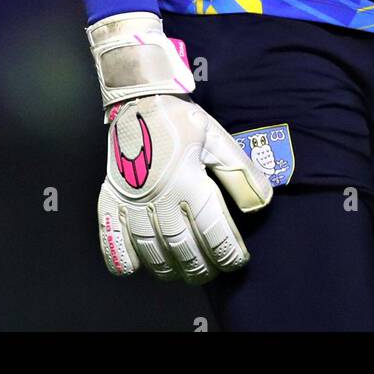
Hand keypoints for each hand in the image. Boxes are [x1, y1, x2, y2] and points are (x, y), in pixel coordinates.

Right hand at [88, 12, 272, 282]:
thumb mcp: (217, 139)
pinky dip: (122, 260)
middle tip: (212, 271)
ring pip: (150, 252)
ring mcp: (131, 203)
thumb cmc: (180, 120)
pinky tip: (136, 266)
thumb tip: (262, 203)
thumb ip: (240, 172)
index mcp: (189, 182)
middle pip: (183, 249)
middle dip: (201, 267)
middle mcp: (159, 199)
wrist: (137, 101)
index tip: (238, 260)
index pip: (214, 233)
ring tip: (183, 272)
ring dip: (169, 269)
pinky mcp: (110, 201)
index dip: (229, 253)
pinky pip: (111, 241)